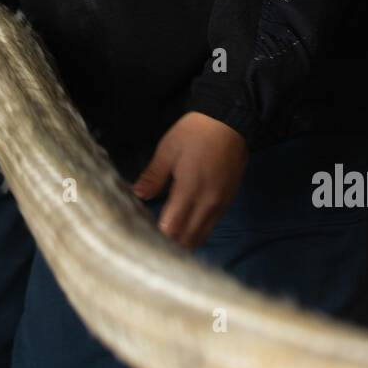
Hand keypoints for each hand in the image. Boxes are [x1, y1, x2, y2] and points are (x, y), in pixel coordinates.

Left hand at [132, 113, 249, 248]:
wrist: (229, 121)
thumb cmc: (195, 133)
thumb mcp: (167, 150)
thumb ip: (153, 176)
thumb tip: (138, 195)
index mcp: (190, 190)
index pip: (173, 229)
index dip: (158, 239)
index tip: (143, 238)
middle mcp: (208, 203)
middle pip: (188, 239)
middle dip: (170, 246)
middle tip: (152, 243)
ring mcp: (221, 204)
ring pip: (202, 236)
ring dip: (185, 242)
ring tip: (167, 240)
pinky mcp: (228, 201)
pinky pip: (211, 226)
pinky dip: (197, 232)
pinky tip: (185, 228)